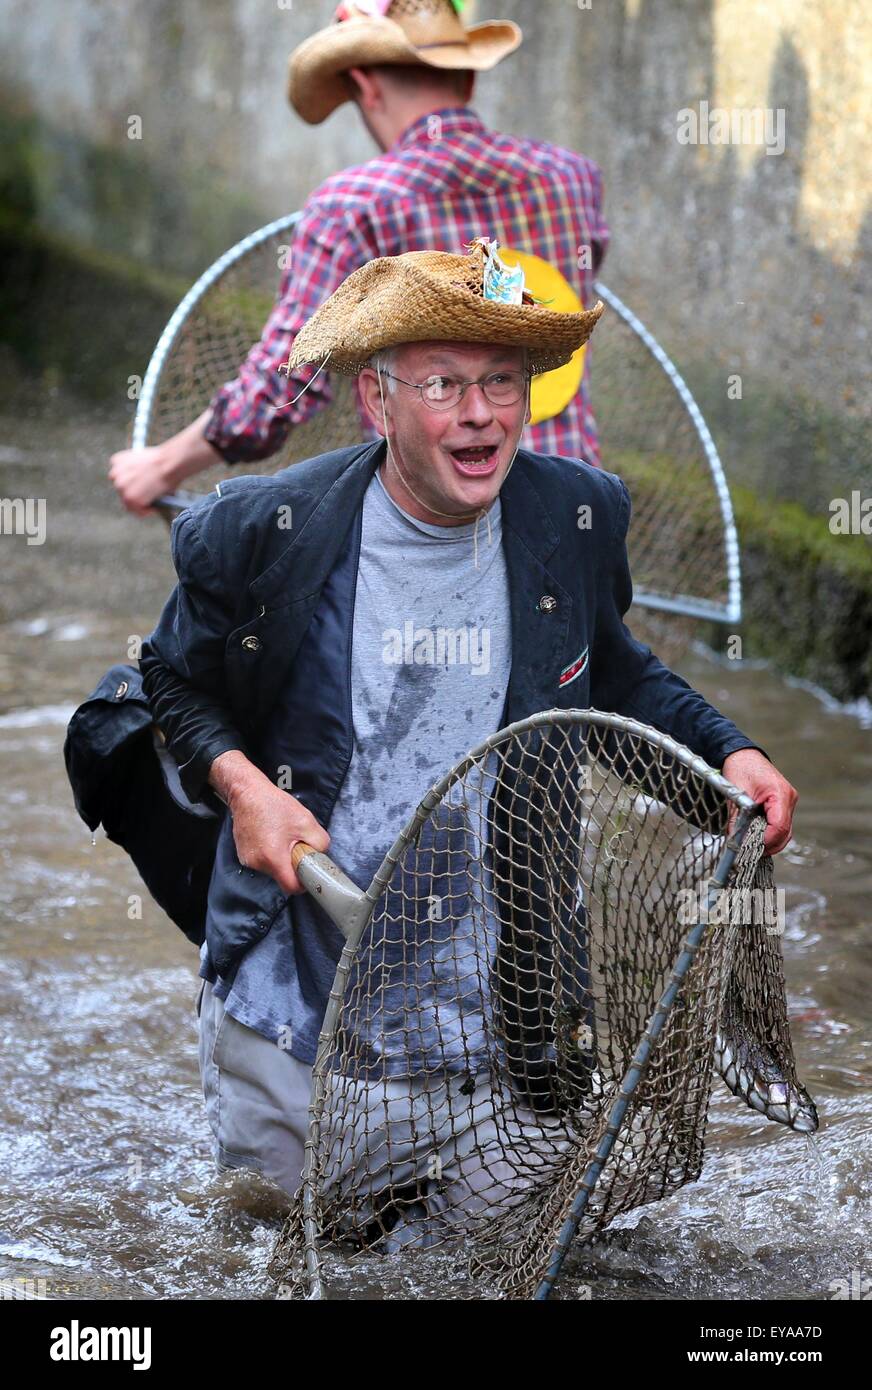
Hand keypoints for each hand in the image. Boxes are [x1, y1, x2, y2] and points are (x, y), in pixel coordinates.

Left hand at [109, 411, 220, 515]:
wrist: (173, 461)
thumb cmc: (169, 458)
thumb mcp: (151, 457)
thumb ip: (143, 465)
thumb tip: (151, 464)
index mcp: (117, 460)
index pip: (118, 477)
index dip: (132, 483)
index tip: (144, 485)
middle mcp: (115, 473)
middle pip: (122, 491)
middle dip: (135, 494)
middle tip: (152, 493)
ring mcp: (121, 486)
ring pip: (127, 502)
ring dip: (141, 503)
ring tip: (155, 498)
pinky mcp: (129, 497)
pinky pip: (134, 510)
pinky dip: (144, 510)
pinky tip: (154, 505)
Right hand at [227, 776, 330, 895]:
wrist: (247, 793)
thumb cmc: (274, 805)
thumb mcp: (306, 821)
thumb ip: (320, 843)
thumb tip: (320, 856)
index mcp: (273, 858)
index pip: (291, 887)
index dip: (303, 883)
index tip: (308, 873)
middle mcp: (257, 863)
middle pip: (281, 877)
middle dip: (292, 866)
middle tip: (296, 845)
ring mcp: (248, 860)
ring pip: (272, 869)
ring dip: (280, 858)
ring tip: (282, 837)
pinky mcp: (243, 855)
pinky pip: (262, 861)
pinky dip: (269, 853)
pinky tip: (271, 836)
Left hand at [721, 748, 797, 853]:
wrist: (742, 755)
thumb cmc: (740, 768)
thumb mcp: (735, 795)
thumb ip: (736, 819)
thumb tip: (735, 842)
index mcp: (780, 793)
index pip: (779, 826)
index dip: (766, 840)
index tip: (749, 846)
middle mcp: (789, 798)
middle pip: (785, 833)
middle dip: (768, 845)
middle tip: (748, 851)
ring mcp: (788, 802)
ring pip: (784, 832)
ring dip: (769, 841)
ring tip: (750, 845)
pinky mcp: (783, 805)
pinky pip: (780, 825)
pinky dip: (769, 833)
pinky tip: (755, 836)